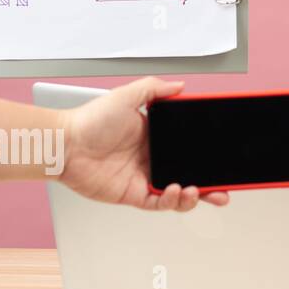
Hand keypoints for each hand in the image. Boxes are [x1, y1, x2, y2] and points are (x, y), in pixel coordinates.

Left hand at [59, 77, 229, 211]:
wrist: (65, 144)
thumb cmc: (89, 120)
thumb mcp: (126, 96)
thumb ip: (155, 89)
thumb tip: (180, 86)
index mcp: (156, 137)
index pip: (189, 148)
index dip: (206, 155)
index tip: (222, 157)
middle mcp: (153, 158)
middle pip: (189, 174)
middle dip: (210, 185)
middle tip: (223, 189)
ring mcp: (144, 177)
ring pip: (178, 193)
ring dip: (192, 196)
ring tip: (196, 190)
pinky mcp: (132, 194)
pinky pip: (158, 203)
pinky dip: (171, 201)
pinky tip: (174, 190)